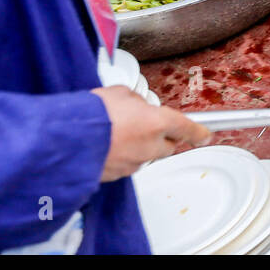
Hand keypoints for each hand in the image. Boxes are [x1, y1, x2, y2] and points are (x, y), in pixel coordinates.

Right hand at [91, 86, 209, 181]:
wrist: (64, 141)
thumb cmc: (91, 115)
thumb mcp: (119, 93)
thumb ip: (135, 101)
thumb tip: (136, 106)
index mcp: (156, 122)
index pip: (187, 128)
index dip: (198, 132)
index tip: (205, 134)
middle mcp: (150, 146)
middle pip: (167, 146)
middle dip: (161, 137)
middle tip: (144, 125)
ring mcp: (134, 163)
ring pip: (146, 156)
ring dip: (138, 146)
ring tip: (116, 133)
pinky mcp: (118, 176)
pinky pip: (127, 165)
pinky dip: (121, 156)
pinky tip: (106, 145)